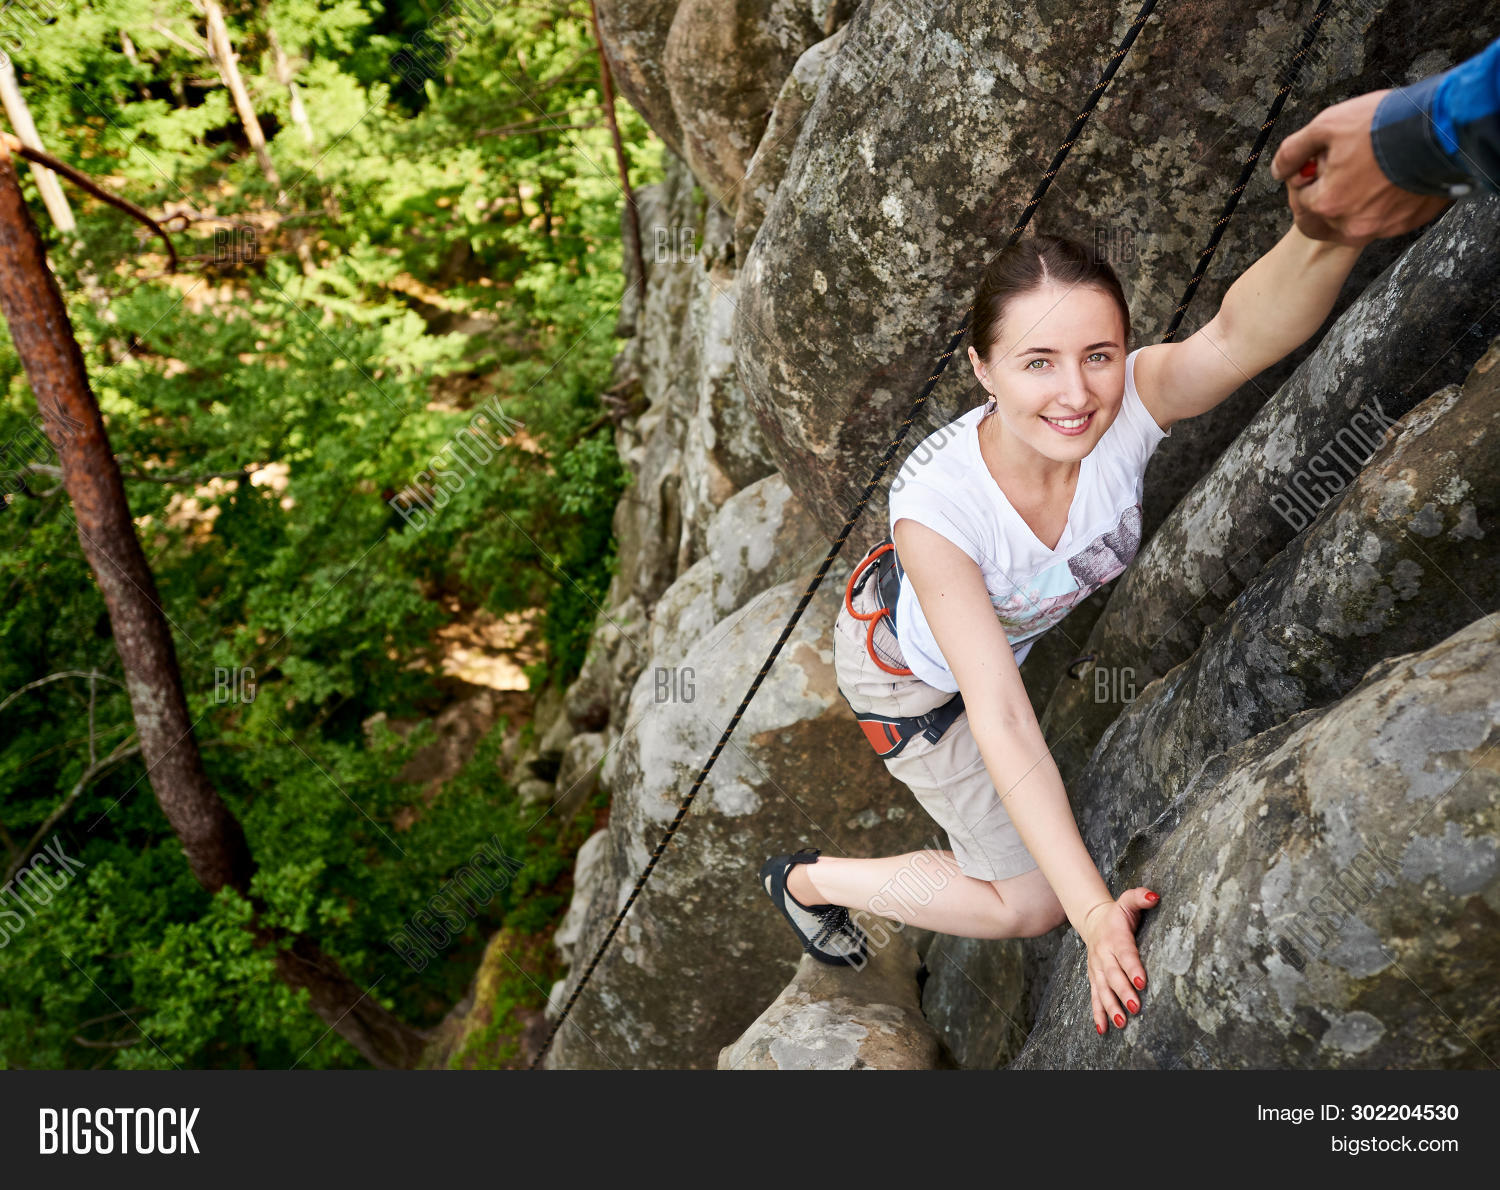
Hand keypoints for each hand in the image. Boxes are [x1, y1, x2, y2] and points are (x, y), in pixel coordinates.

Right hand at [1080, 888, 1157, 1033]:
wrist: (1092, 921)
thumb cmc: (1117, 914)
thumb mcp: (1128, 901)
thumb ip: (1140, 897)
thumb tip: (1154, 897)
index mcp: (1115, 938)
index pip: (1125, 954)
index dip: (1132, 968)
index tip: (1142, 982)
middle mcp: (1103, 955)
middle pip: (1113, 975)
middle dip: (1123, 992)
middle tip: (1135, 1007)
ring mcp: (1097, 968)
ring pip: (1102, 989)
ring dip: (1110, 1007)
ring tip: (1121, 1022)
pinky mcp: (1094, 978)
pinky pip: (1094, 996)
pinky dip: (1097, 1013)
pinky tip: (1102, 1028)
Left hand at [1269, 89, 1453, 246]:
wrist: (1440, 127)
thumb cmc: (1383, 125)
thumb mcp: (1327, 126)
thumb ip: (1294, 151)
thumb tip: (1278, 170)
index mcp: (1327, 204)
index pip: (1299, 200)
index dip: (1304, 178)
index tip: (1318, 161)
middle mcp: (1352, 224)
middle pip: (1320, 222)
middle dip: (1319, 200)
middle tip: (1333, 174)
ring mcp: (1382, 228)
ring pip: (1351, 224)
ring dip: (1349, 204)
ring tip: (1363, 172)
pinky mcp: (1407, 223)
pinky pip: (1382, 221)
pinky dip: (1378, 205)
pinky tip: (1387, 179)